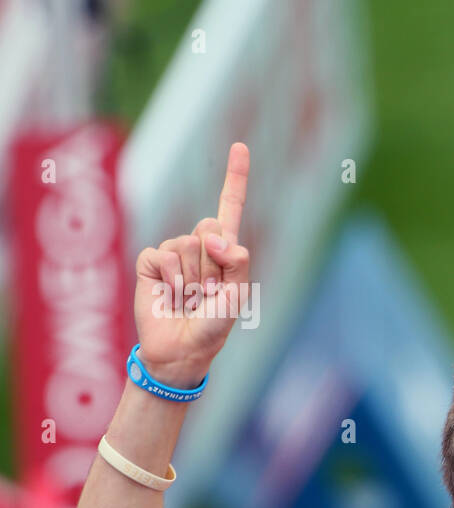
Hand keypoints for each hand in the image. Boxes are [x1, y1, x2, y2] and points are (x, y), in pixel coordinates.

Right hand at [132, 143, 250, 387]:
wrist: (180, 352)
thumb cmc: (212, 327)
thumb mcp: (236, 296)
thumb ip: (237, 263)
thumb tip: (214, 236)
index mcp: (225, 252)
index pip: (230, 208)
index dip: (235, 177)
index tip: (240, 145)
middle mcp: (200, 247)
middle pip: (209, 227)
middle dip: (214, 261)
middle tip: (208, 291)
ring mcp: (173, 253)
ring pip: (187, 245)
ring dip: (192, 277)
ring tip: (190, 298)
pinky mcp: (150, 263)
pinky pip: (161, 256)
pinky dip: (170, 278)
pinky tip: (170, 296)